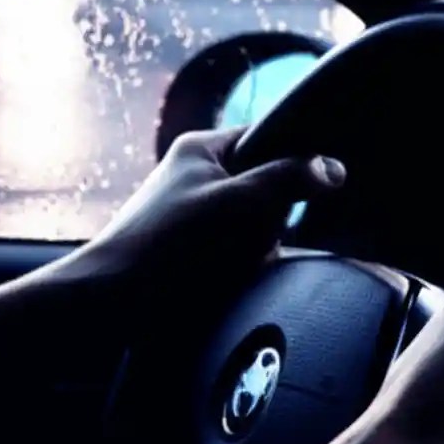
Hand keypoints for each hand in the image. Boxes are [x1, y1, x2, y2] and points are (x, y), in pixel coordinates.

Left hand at [76, 127, 345, 285]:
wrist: (109, 305)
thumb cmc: (169, 244)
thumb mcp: (241, 203)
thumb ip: (290, 179)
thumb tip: (334, 168)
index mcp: (202, 149)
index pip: (268, 138)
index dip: (292, 163)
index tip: (306, 188)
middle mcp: (196, 177)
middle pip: (267, 189)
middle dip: (270, 220)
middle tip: (251, 236)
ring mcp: (193, 217)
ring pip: (255, 228)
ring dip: (254, 250)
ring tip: (231, 265)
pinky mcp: (190, 254)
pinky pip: (237, 256)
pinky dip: (239, 269)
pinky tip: (225, 281)